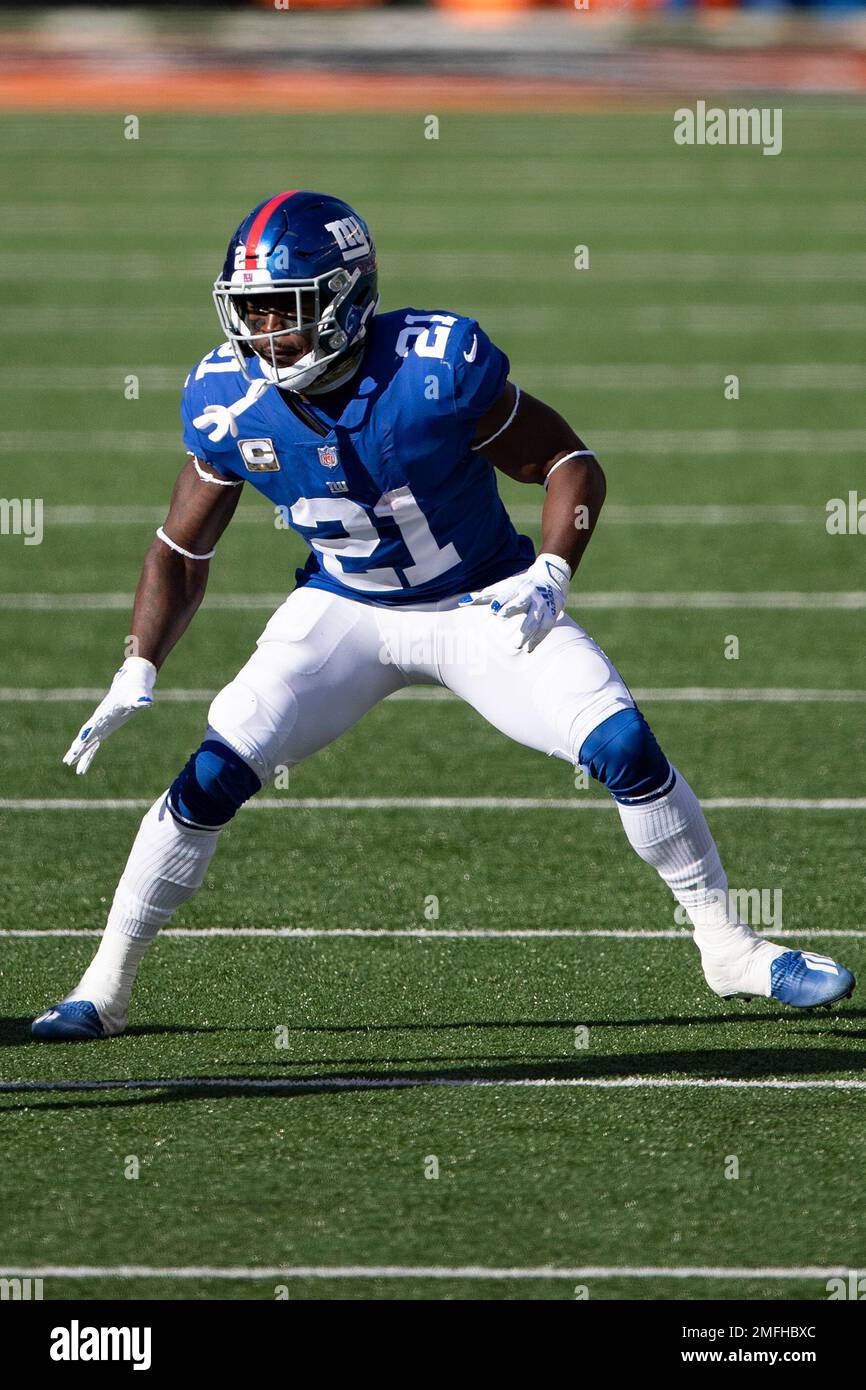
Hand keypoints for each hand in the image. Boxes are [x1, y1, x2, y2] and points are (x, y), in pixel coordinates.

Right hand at [63, 657, 156, 774]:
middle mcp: (100, 718)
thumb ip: (141, 699)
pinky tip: (83, 764)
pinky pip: (95, 742)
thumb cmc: (136, 688)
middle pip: (85, 735)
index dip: (88, 733)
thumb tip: (147, 703)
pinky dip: (89, 752)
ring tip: (67, 762)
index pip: (95, 724)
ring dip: (79, 751)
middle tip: (67, 760)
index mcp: (105, 712)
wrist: (132, 681)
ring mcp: (101, 723)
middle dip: (77, 747)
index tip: (81, 741)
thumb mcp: (140, 694)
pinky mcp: (105, 727)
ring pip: (87, 740)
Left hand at [459, 553, 571, 651]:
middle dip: (513, 609)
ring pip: (535, 619)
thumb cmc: (519, 586)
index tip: (493, 609)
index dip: (501, 601)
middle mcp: (529, 595)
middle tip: (502, 618)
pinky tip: (528, 649)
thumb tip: (461, 602)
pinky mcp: (550, 615)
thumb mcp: (503, 588)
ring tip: (516, 645)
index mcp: (516, 588)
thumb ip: (483, 597)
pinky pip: (545, 628)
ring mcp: (541, 605)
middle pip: (521, 603)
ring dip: (527, 633)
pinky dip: (537, 639)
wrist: (550, 580)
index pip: (508, 594)